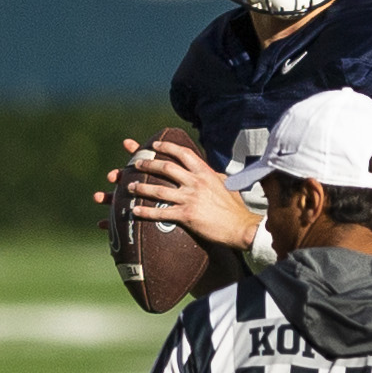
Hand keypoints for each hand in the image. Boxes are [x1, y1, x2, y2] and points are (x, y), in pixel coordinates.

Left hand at [94, 134, 259, 251]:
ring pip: (157, 189)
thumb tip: (209, 170)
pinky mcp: (187, 215)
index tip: (153, 145)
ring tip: (129, 187)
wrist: (242, 227)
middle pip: (165, 168)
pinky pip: (161, 211)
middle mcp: (196, 183)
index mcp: (205, 173)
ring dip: (140, 187)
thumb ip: (214, 176)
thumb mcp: (227, 185)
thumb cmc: (236, 208)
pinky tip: (135, 211)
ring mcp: (190, 199)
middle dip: (146, 164)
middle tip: (134, 164)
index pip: (182, 153)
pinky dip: (146, 211)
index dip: (165, 147)